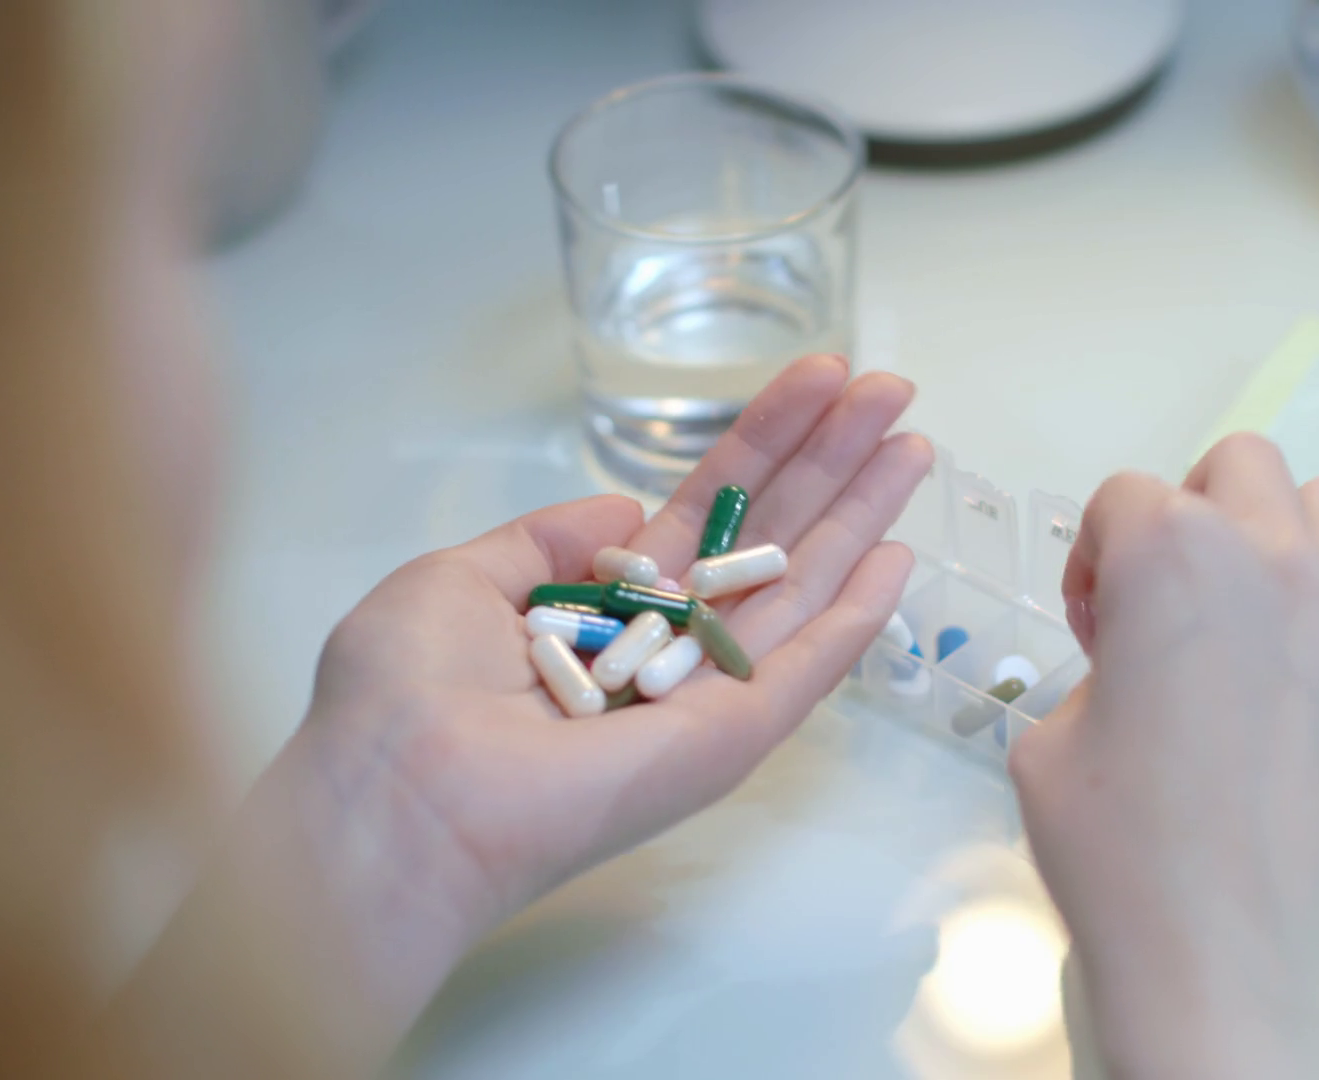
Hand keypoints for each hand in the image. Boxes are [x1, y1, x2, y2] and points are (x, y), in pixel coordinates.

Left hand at [246, 356, 931, 1052]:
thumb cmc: (403, 697)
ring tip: (915, 441)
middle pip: (772, 536)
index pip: (709, 511)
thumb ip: (546, 540)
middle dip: (832, 460)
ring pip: (804, 587)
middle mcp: (669, 645)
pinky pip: (808, 668)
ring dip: (864, 513)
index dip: (765, 442)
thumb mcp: (458, 579)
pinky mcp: (731, 737)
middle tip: (893, 390)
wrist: (402, 801)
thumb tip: (623, 510)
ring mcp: (708, 693)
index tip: (820, 378)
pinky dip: (858, 615)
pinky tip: (900, 554)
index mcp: (608, 608)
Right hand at [1009, 435, 1318, 1079]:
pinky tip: (1295, 736)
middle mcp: (1281, 568)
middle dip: (1193, 512)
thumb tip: (1141, 665)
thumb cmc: (1122, 857)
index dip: (1095, 560)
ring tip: (1247, 632)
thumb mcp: (1051, 743)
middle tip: (1171, 601)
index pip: (1126, 496)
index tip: (1096, 629)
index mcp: (1175, 560)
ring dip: (1279, 546)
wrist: (1235, 969)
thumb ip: (1098, 663)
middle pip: (1243, 465)